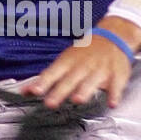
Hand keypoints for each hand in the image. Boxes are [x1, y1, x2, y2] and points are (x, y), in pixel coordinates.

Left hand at [20, 18, 140, 109]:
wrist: (113, 36)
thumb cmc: (85, 53)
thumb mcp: (64, 61)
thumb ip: (46, 78)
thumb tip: (24, 92)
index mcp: (68, 62)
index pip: (52, 73)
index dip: (43, 83)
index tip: (34, 91)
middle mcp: (82, 66)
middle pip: (70, 80)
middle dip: (60, 91)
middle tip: (50, 103)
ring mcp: (100, 70)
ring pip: (91, 81)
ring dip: (84, 90)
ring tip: (78, 100)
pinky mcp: (116, 75)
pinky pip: (116, 86)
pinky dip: (114, 94)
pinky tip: (112, 103)